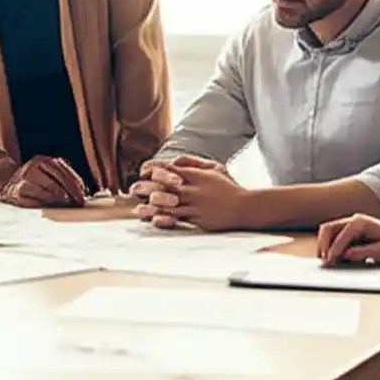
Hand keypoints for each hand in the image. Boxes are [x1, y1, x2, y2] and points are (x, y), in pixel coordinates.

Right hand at [0, 155, 86, 207]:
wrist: (4, 188)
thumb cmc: (30, 185)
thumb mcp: (45, 176)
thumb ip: (61, 180)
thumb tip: (81, 192)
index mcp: (41, 160)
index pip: (62, 168)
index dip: (75, 181)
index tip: (83, 192)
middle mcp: (32, 166)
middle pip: (57, 177)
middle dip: (71, 190)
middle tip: (79, 201)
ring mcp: (24, 176)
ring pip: (48, 185)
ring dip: (60, 195)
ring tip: (68, 202)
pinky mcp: (17, 189)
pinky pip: (36, 194)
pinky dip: (47, 199)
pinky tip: (54, 204)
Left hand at [133, 160, 248, 230]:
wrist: (245, 207)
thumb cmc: (229, 188)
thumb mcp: (214, 169)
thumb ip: (194, 163)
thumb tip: (175, 161)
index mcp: (197, 175)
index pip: (172, 169)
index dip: (155, 168)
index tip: (143, 169)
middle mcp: (194, 189)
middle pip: (166, 186)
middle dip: (148, 186)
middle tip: (133, 188)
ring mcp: (195, 204)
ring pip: (169, 204)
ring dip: (152, 205)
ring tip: (137, 207)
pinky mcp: (198, 219)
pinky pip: (178, 218)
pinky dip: (165, 218)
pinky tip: (154, 219)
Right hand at [318, 214, 379, 265]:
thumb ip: (362, 253)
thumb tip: (344, 256)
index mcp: (361, 222)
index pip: (341, 234)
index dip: (334, 249)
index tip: (330, 262)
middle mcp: (355, 220)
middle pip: (328, 228)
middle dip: (323, 245)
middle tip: (324, 262)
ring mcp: (353, 224)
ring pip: (329, 231)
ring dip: (325, 245)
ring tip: (326, 261)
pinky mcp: (353, 232)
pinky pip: (336, 236)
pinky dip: (331, 246)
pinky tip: (334, 258)